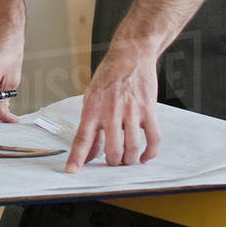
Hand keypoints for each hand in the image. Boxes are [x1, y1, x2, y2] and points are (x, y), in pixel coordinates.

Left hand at [64, 41, 159, 172]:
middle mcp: (110, 111)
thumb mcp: (91, 97)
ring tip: (128, 159)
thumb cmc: (109, 76)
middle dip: (113, 162)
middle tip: (114, 161)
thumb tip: (89, 151)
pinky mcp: (148, 110)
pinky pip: (153, 139)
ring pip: (132, 148)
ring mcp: (131, 111)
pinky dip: (150, 153)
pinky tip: (145, 156)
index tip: (72, 172)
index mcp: (92, 108)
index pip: (82, 138)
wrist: (130, 55)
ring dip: (130, 160)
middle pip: (112, 150)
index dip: (77, 157)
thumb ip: (91, 125)